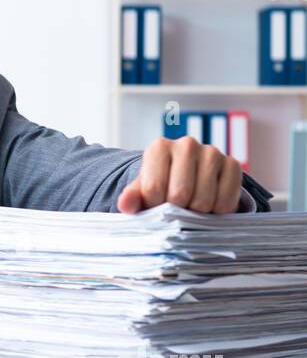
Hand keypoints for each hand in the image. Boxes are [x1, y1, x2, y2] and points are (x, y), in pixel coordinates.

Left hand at [117, 136, 242, 214]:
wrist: (188, 179)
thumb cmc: (161, 186)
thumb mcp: (142, 192)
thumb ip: (131, 198)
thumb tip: (125, 205)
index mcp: (159, 148)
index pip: (154, 188)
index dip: (155, 206)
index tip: (156, 205)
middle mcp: (186, 144)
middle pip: (180, 194)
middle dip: (177, 211)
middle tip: (176, 208)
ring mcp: (212, 152)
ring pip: (204, 200)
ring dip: (197, 213)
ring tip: (191, 206)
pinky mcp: (233, 164)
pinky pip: (226, 201)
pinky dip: (218, 211)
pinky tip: (210, 205)